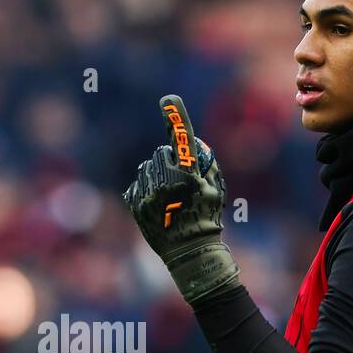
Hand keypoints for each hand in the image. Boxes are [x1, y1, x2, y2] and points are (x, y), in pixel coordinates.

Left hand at [122, 94, 240, 305]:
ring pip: (147, 168)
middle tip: (179, 182)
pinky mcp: (136, 205)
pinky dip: (145, 190)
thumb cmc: (207, 218)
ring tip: (168, 196)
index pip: (182, 142)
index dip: (177, 119)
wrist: (189, 252)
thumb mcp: (216, 189)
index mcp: (189, 177)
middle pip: (160, 154)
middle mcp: (167, 184)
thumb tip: (192, 141)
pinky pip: (137, 184)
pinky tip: (157, 205)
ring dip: (156, 175)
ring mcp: (149, 195)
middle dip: (168, 161)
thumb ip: (206, 162)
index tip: (168, 100)